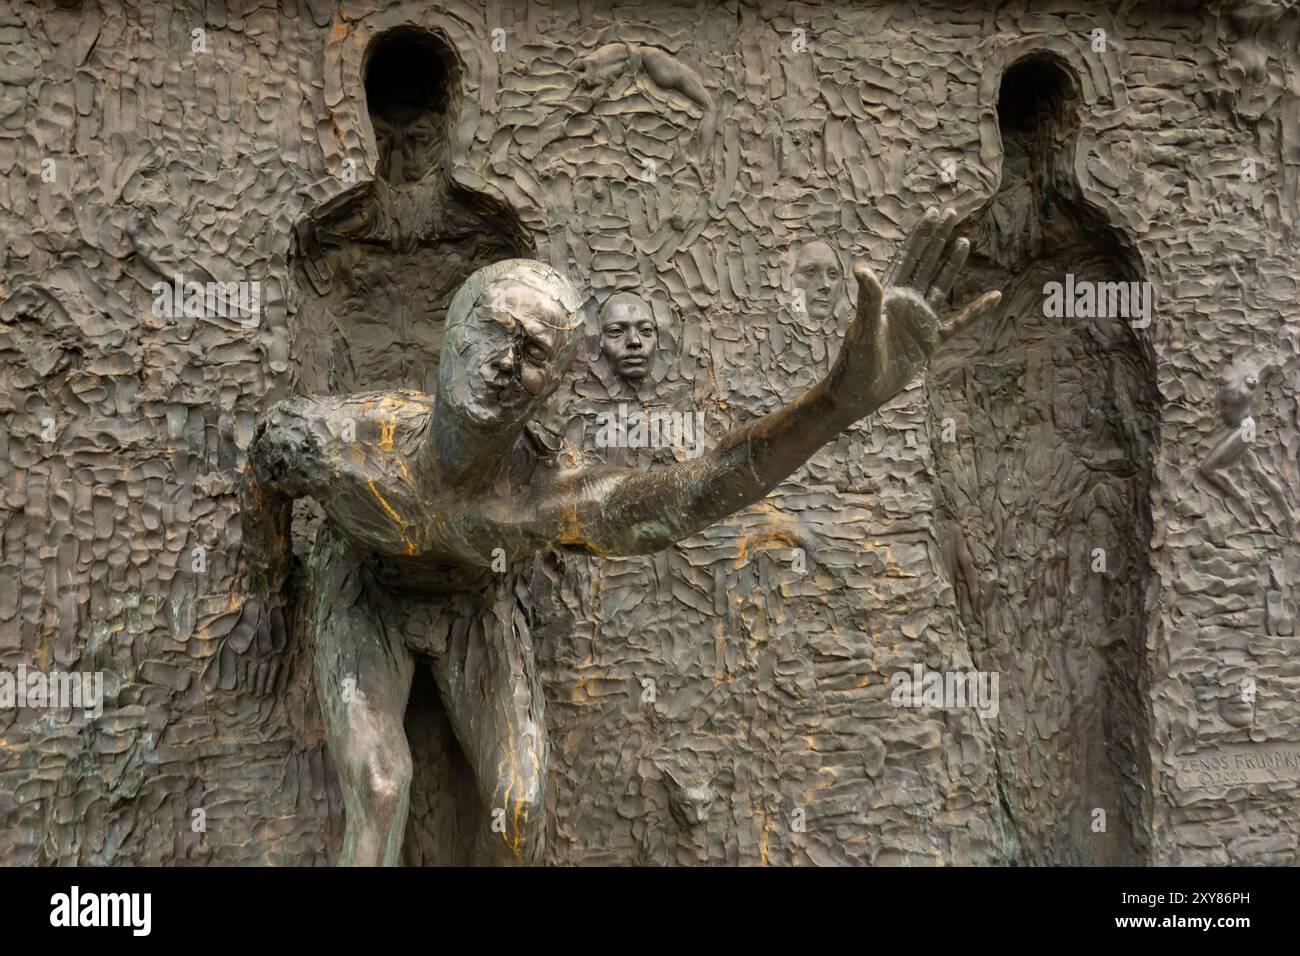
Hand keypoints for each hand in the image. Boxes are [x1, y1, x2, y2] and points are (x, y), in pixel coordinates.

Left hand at [830, 207, 1000, 413]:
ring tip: (963, 241)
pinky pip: (959, 323)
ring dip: (951, 264)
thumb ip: (868, 299)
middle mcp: (906, 303)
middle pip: (926, 263)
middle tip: (951, 212)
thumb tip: (862, 269)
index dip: (921, 235)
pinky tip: (994, 297)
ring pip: (940, 285)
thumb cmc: (855, 362)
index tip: (933, 211)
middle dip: (937, 238)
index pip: (909, 258)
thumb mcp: (864, 329)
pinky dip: (976, 311)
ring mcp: (920, 321)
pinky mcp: (931, 342)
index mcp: (889, 296)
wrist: (860, 393)